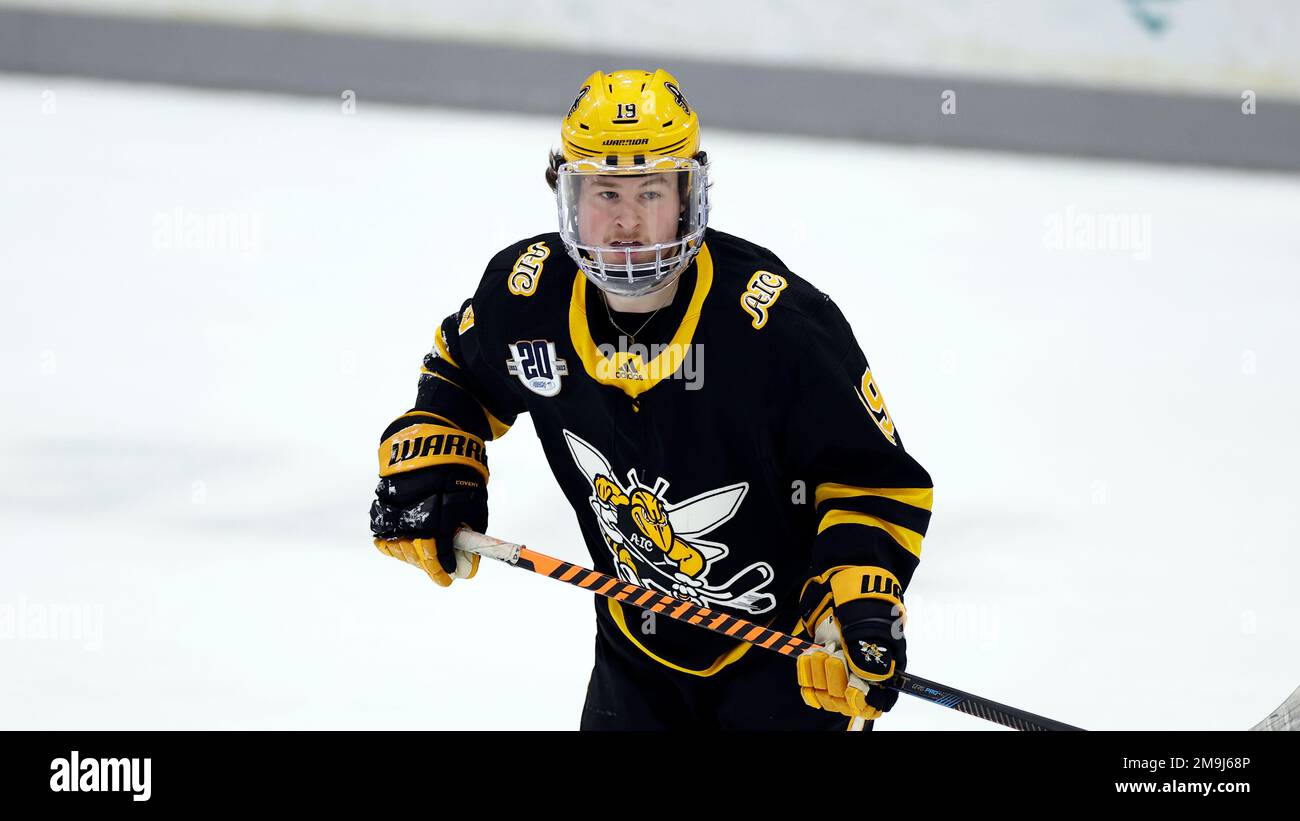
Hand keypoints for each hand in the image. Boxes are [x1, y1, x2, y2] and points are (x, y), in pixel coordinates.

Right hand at [370, 464, 486, 586]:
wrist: (436, 440)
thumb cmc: (460, 471)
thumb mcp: (475, 500)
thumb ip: (471, 529)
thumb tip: (468, 555)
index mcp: (441, 509)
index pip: (439, 550)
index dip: (443, 568)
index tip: (448, 577)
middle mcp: (415, 509)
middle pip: (416, 550)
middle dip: (428, 566)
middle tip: (438, 572)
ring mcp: (395, 504)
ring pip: (396, 543)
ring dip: (410, 556)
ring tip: (423, 558)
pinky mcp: (382, 498)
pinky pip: (381, 528)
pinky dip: (391, 540)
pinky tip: (404, 544)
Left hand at [797, 569, 906, 719]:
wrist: (842, 577)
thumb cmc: (863, 599)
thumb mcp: (871, 624)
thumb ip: (871, 655)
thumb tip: (873, 683)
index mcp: (885, 665)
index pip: (879, 702)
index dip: (865, 702)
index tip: (852, 690)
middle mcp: (863, 671)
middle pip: (849, 701)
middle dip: (837, 682)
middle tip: (832, 657)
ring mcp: (841, 667)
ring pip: (828, 694)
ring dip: (820, 677)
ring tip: (819, 654)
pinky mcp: (821, 661)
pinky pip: (812, 684)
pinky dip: (807, 675)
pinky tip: (807, 658)